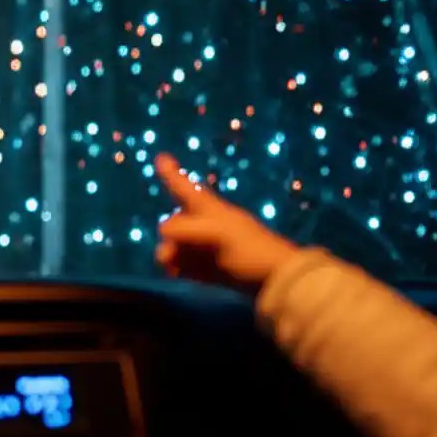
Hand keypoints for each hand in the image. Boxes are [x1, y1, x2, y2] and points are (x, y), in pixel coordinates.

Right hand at [154, 153, 299, 293]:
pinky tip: (177, 273)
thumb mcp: (216, 233)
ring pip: (177, 245)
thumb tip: (163, 229)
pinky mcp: (209, 268)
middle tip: (168, 253)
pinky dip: (177, 267)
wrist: (275, 279)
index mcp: (210, 209)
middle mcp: (206, 224)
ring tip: (171, 266)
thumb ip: (185, 229)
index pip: (186, 187)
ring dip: (170, 253)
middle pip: (176, 222)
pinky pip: (184, 264)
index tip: (161, 157)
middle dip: (169, 235)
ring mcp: (207, 247)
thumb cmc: (248, 249)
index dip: (172, 174)